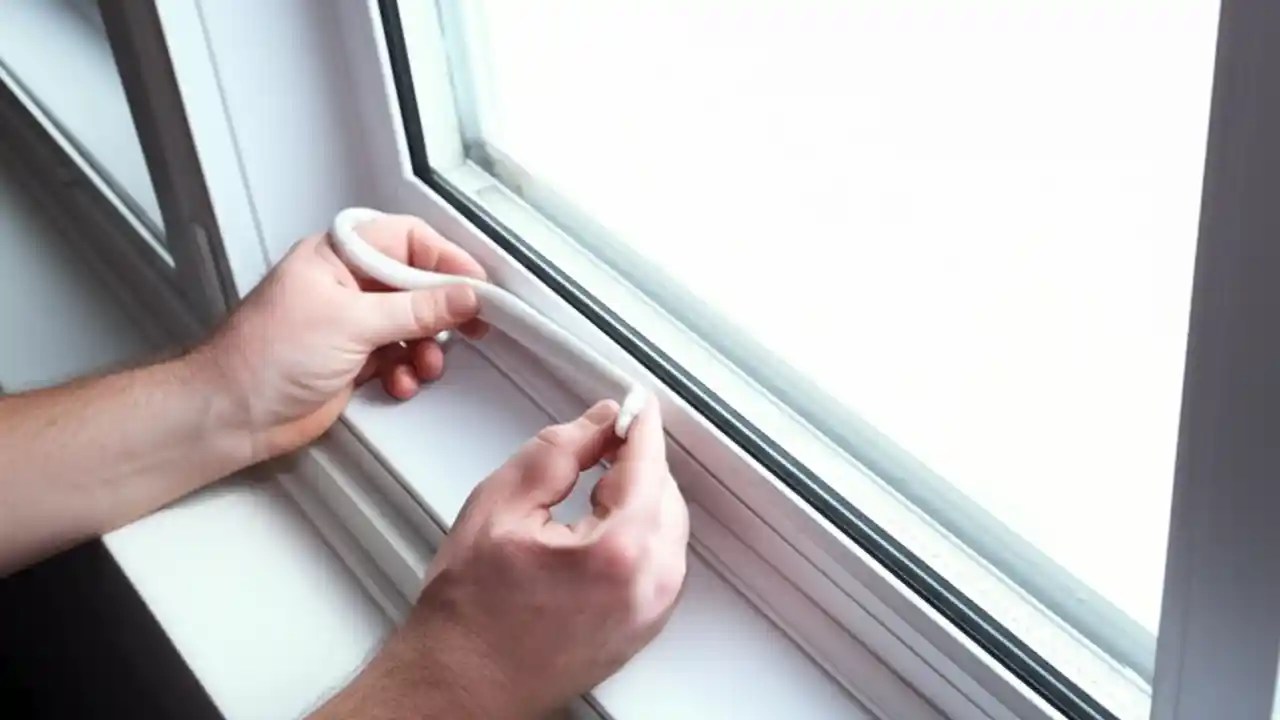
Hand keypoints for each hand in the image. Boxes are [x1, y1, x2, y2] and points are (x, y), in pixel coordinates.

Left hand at [194, 214, 487, 459]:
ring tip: (422, 364)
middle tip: (470, 324)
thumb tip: (462, 296)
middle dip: (441, 310)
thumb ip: (415, 309)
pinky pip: (399, 356)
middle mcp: (346, 283)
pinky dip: (406, 370)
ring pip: (412, 324)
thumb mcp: (352, 322)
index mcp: (337, 255)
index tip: (476, 285)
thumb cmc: (264, 357)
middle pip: (416, 284)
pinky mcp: (353, 358)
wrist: (233, 414)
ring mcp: (350, 322)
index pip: (408, 241)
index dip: (446, 261)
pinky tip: (398, 381)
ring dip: (425, 348)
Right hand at [319, 400, 689, 718]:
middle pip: (665, 491)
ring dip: (639, 491)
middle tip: (600, 437)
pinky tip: (602, 520)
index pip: (647, 461)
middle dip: (636, 458)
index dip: (638, 420)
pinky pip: (661, 556)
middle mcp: (648, 584)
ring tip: (595, 479)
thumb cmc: (468, 615)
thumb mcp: (499, 506)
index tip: (632, 400)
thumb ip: (558, 449)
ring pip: (667, 522)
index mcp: (618, 551)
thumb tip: (599, 423)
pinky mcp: (646, 625)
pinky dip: (640, 526)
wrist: (462, 685)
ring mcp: (652, 610)